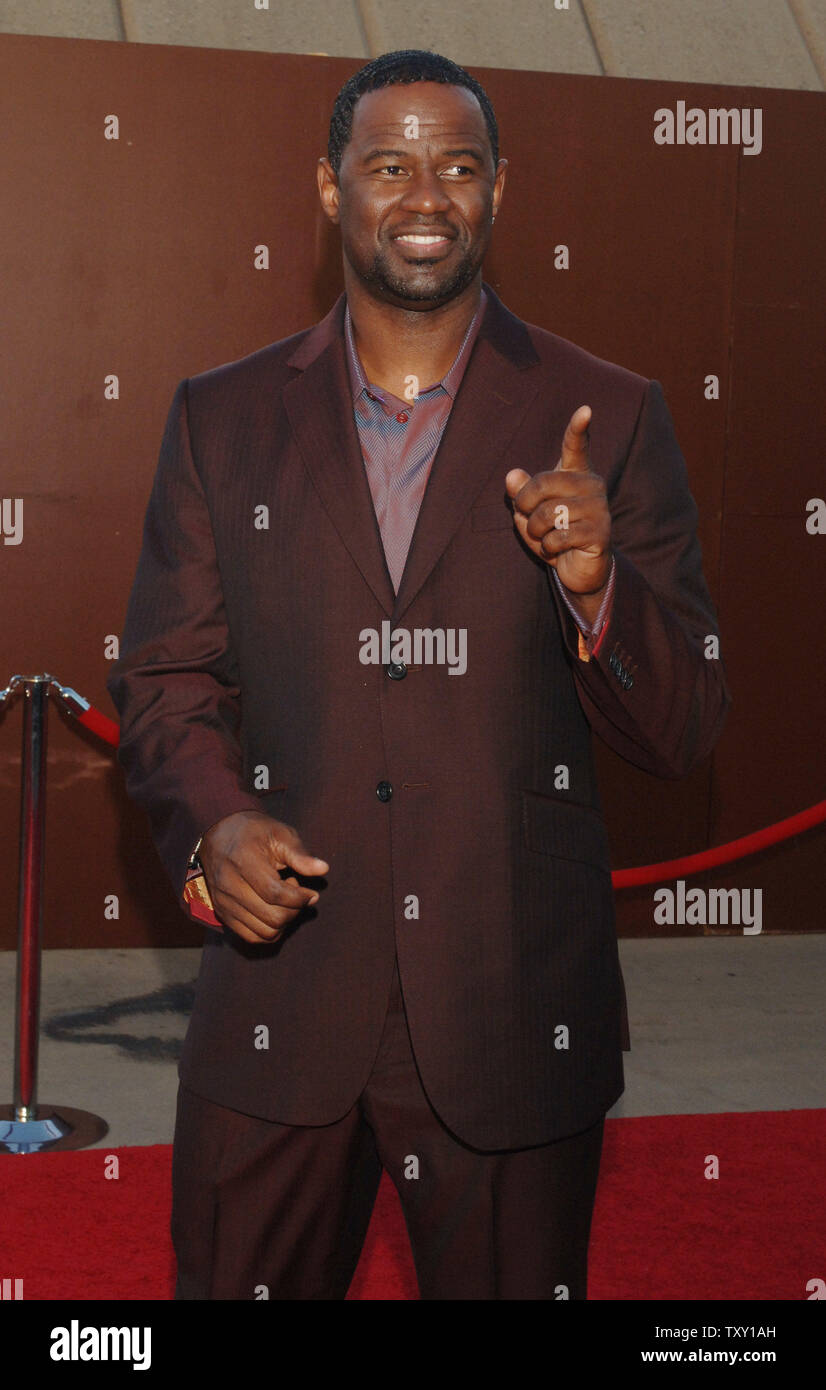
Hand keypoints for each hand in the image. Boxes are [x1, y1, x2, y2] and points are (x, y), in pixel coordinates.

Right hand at [199, 810, 328, 945]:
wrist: (219, 833)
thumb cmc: (254, 832)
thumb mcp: (280, 834)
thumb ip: (300, 855)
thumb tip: (324, 869)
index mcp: (244, 862)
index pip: (276, 894)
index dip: (300, 898)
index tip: (311, 893)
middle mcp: (229, 885)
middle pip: (272, 917)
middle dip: (294, 910)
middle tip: (295, 890)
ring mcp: (224, 902)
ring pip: (264, 932)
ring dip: (283, 920)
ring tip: (282, 899)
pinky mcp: (222, 913)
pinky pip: (251, 937)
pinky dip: (269, 930)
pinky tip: (273, 910)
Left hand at [505, 405, 611, 595]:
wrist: (578, 569)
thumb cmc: (553, 533)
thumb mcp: (530, 513)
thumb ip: (520, 493)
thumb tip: (512, 475)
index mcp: (575, 474)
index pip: (575, 447)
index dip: (578, 428)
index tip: (585, 410)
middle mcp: (591, 485)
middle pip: (543, 482)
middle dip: (524, 504)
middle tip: (526, 518)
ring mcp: (599, 508)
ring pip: (549, 513)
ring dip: (535, 530)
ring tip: (545, 537)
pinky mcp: (600, 533)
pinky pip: (558, 536)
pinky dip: (548, 547)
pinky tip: (558, 549)